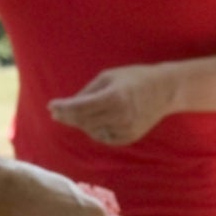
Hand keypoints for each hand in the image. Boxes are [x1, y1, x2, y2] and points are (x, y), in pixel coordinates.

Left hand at [48, 65, 175, 146]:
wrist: (164, 90)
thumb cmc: (134, 78)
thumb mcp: (108, 77)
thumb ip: (87, 91)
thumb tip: (68, 106)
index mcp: (114, 97)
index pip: (80, 107)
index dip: (63, 108)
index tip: (51, 106)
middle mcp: (119, 116)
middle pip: (83, 121)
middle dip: (67, 117)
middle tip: (56, 112)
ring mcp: (125, 129)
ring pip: (91, 131)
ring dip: (81, 123)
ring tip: (77, 114)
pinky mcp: (129, 137)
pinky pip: (103, 137)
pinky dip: (95, 130)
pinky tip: (94, 121)